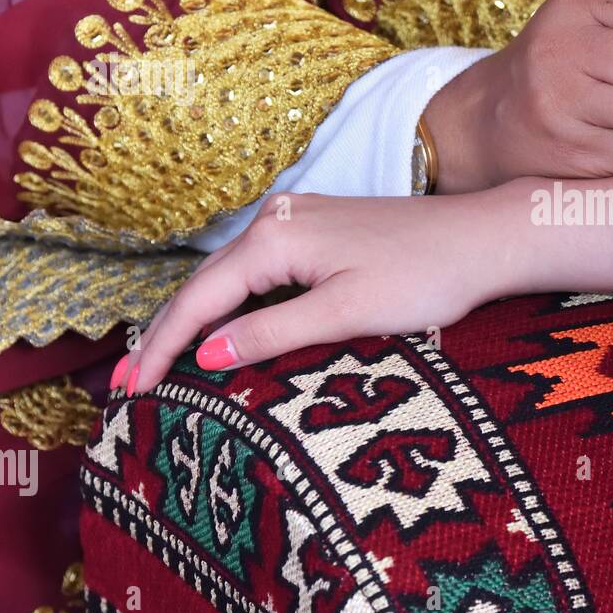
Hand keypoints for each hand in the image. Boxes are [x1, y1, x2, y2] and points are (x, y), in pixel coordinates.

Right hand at [113, 192, 520, 393]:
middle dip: (163, 336)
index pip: (197, 300)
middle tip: (129, 390)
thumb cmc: (426, 275)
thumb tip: (207, 355)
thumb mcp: (346, 312)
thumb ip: (273, 332)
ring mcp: (298, 221)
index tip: (131, 392)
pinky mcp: (318, 232)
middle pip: (202, 285)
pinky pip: (256, 273)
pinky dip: (229, 306)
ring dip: (193, 322)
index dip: (160, 348)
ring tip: (159, 368)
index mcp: (275, 237)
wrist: (483, 240)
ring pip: (227, 279)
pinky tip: (220, 334)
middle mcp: (277, 220)